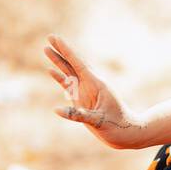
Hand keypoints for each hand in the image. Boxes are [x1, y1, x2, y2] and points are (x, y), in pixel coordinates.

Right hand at [45, 33, 147, 148]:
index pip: (78, 63)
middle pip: (72, 64)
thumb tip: (57, 110)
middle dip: (61, 51)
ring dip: (58, 61)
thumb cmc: (116, 125)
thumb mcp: (99, 121)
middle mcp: (90, 84)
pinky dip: (59, 77)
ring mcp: (85, 91)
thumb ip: (79, 115)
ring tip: (46, 49)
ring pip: (69, 72)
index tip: (56, 39)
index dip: (66, 51)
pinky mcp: (81, 99)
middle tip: (50, 37)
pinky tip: (51, 70)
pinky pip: (68, 85)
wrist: (124, 133)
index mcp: (96, 84)